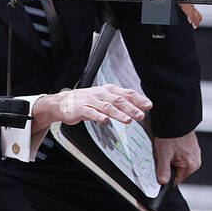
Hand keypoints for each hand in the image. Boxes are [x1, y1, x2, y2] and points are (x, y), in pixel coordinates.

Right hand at [32, 84, 151, 132]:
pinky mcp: (81, 109)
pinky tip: (105, 120)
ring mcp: (91, 101)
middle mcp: (101, 94)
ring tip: (128, 120)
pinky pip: (91, 112)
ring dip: (119, 114)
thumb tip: (138, 106)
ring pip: (107, 107)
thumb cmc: (86, 101)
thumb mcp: (104, 98)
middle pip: (119, 100)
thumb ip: (119, 102)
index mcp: (108, 90)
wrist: (62, 102)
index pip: (127, 93)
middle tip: (141, 115)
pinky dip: (98, 116)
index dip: (138, 99)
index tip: (149, 105)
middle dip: (131, 108)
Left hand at [153, 130, 200, 185]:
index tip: (160, 168)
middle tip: (163, 155)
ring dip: (171, 159)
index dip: (165, 176)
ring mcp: (195, 154)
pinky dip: (175, 153)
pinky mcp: (193, 148)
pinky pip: (182, 156)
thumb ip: (163, 171)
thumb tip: (163, 182)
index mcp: (190, 166)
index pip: (175, 181)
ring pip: (179, 163)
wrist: (176, 119)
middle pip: (177, 172)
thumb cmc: (171, 135)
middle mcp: (195, 161)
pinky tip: (171, 145)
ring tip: (167, 148)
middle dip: (168, 166)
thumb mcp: (163, 154)